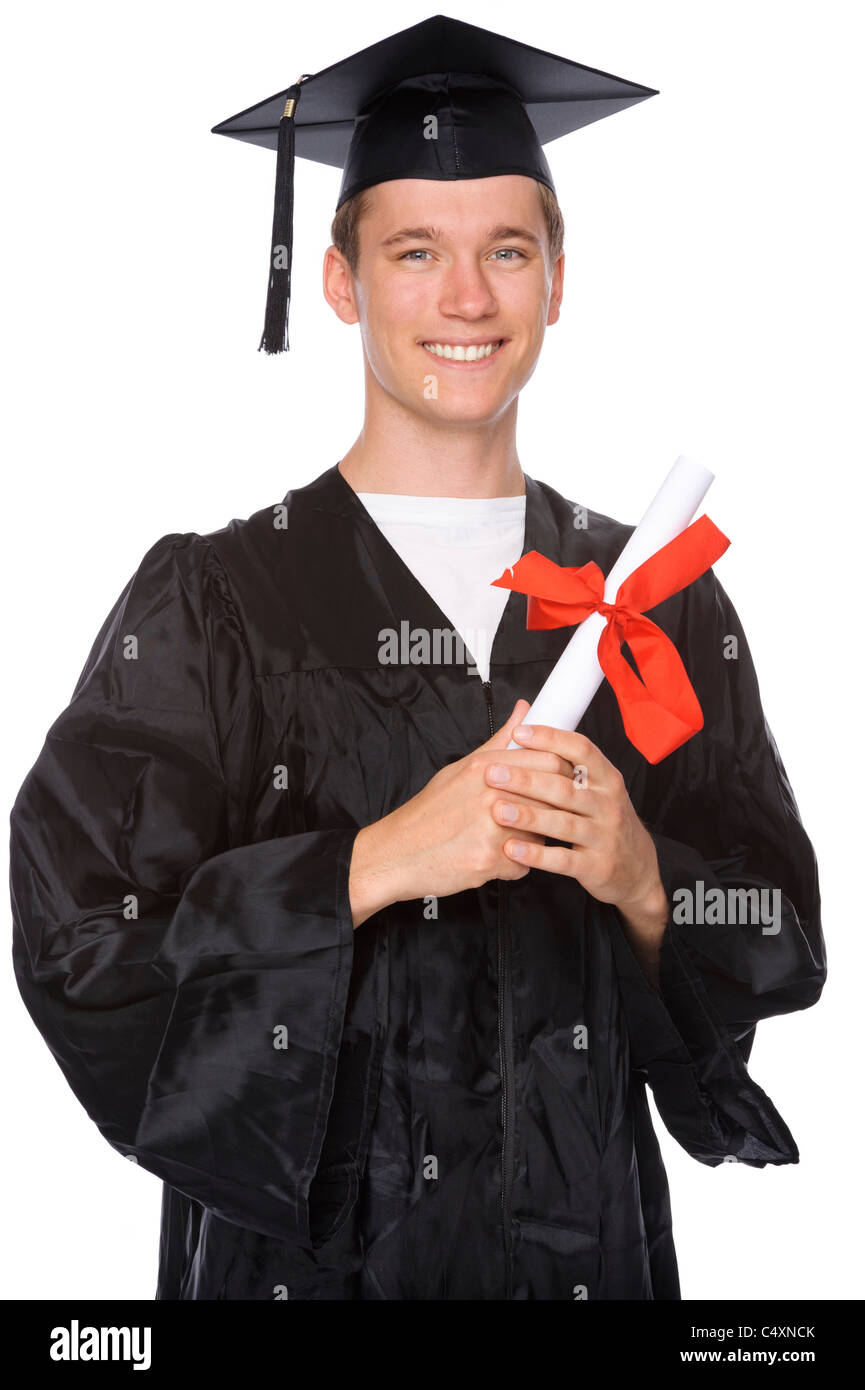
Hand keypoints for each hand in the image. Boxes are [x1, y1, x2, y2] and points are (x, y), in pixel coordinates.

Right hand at [349, 699, 575, 925]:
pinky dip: (511, 866)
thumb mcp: (460, 769)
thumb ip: (499, 741)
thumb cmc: (428, 813)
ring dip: (530, 841)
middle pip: (552, 797)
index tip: (559, 784)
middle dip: (551, 810)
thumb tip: (524, 709)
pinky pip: (523, 865)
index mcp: (485, 767)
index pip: (549, 761)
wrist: (396, 853)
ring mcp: (492, 827)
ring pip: (541, 834)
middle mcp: (491, 792)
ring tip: (504, 839)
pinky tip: (491, 859)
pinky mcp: (490, 860)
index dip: (562, 774)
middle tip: (539, 817)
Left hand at [484, 723, 668, 973]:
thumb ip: (565, 761)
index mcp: (607, 778)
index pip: (581, 750)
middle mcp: (608, 804)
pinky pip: (563, 859)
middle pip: (565, 787)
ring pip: (563, 823)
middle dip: (526, 779)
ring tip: (497, 810)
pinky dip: (536, 854)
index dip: (550, 739)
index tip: (519, 734)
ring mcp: (604, 836)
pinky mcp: (597, 866)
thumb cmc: (605, 819)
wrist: (636, 867)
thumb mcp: (596, 787)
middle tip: (492, 774)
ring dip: (529, 816)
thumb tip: (527, 722)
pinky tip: (511, 847)